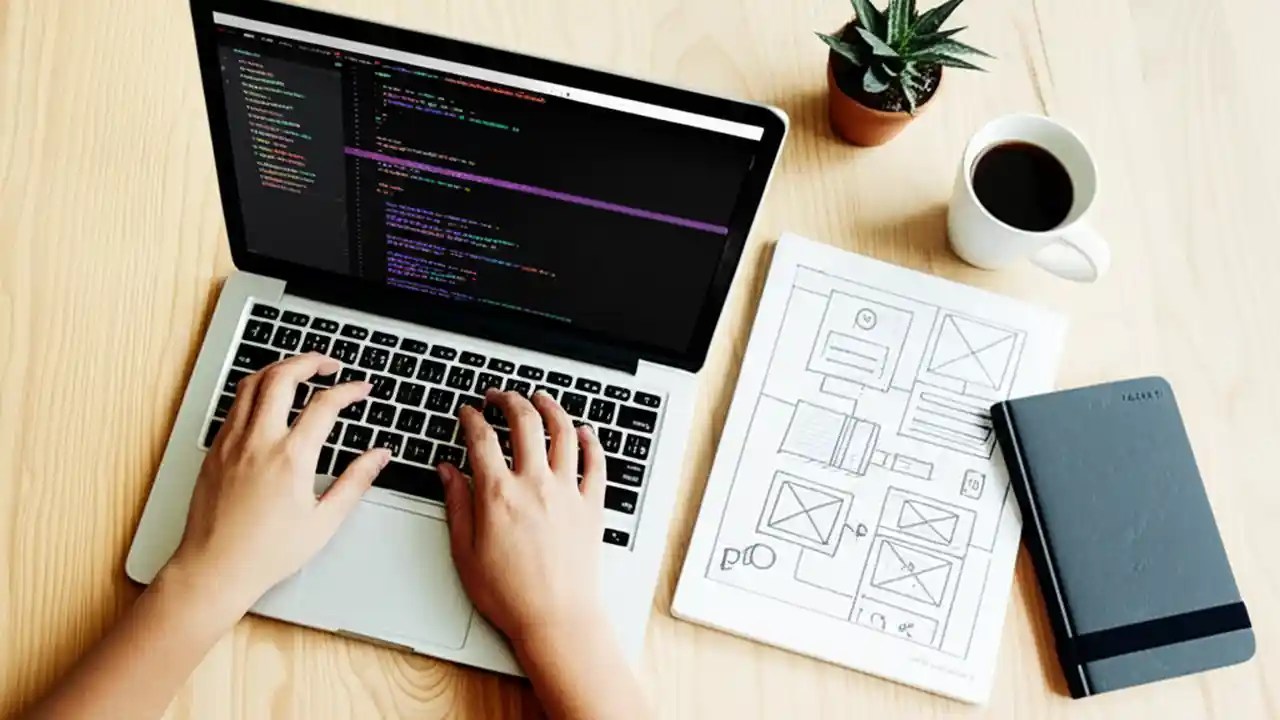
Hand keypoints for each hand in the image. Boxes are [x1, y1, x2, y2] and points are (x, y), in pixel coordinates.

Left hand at [163, 352, 389, 617]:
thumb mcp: (324, 521)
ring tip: (298, 370)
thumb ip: (355, 481)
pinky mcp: (215, 450)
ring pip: (252, 383)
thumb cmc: (266, 553)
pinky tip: (267, 398)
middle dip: (310, 361)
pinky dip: (255, 389)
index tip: (361, 389)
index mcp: (291, 458)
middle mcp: (258, 441)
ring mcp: (232, 442)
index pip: (325, 405)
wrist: (214, 569)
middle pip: (283, 376)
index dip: (349, 390)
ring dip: (279, 368)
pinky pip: (235, 404)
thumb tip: (378, 457)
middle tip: (329, 363)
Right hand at [439, 389, 607, 644]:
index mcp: (498, 495)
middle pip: (524, 422)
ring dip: (550, 408)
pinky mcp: (591, 505)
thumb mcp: (465, 551)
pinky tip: (584, 432)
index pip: (481, 438)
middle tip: (500, 396)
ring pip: (563, 432)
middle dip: (508, 400)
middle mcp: (535, 485)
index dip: (471, 418)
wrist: (555, 619)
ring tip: (540, 398)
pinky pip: (596, 462)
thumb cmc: (509, 594)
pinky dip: (591, 441)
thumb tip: (447, 472)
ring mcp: (567, 492)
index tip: (468, 412)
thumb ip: (457, 504)